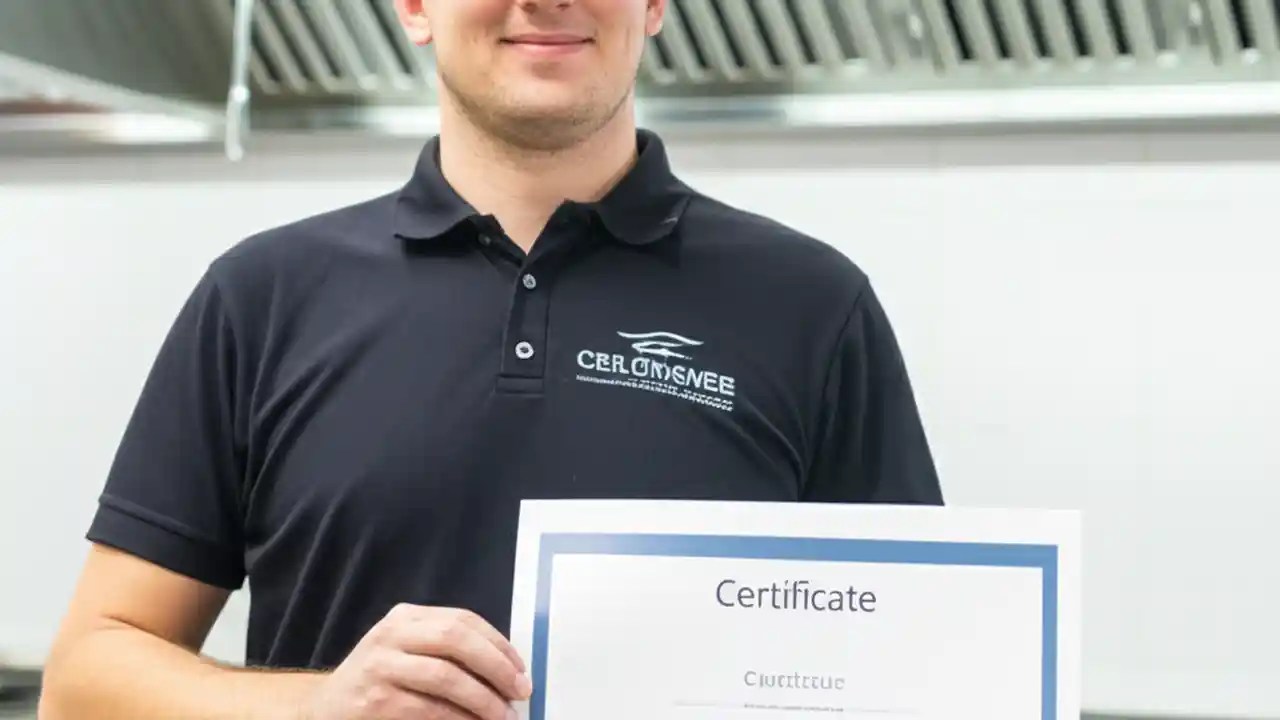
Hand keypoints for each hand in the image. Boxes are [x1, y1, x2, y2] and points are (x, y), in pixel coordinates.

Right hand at [302, 603, 531, 719]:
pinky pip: (430, 710)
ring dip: (483, 700)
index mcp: (405, 618)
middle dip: (496, 667)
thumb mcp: (407, 654)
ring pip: (446, 676)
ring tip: (502, 716)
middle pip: (456, 640)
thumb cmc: (379, 684)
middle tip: (520, 692)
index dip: (498, 644)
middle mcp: (391, 635)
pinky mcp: (375, 702)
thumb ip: (447, 653)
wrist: (324, 711)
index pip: (463, 620)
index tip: (521, 669)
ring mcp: (380, 667)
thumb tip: (507, 672)